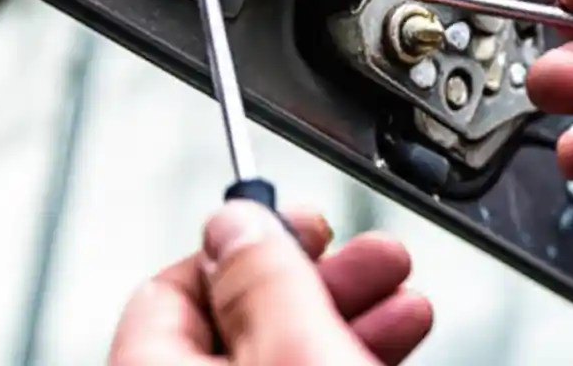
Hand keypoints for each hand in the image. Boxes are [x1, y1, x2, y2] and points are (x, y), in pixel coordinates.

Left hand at [108, 202, 432, 364]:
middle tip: (372, 254)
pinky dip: (347, 356)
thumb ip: (263, 279)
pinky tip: (398, 334)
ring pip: (278, 356)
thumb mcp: (298, 355)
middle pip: (234, 321)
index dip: (242, 246)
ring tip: (404, 295)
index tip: (298, 224)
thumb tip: (234, 220)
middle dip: (316, 277)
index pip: (168, 290)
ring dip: (345, 315)